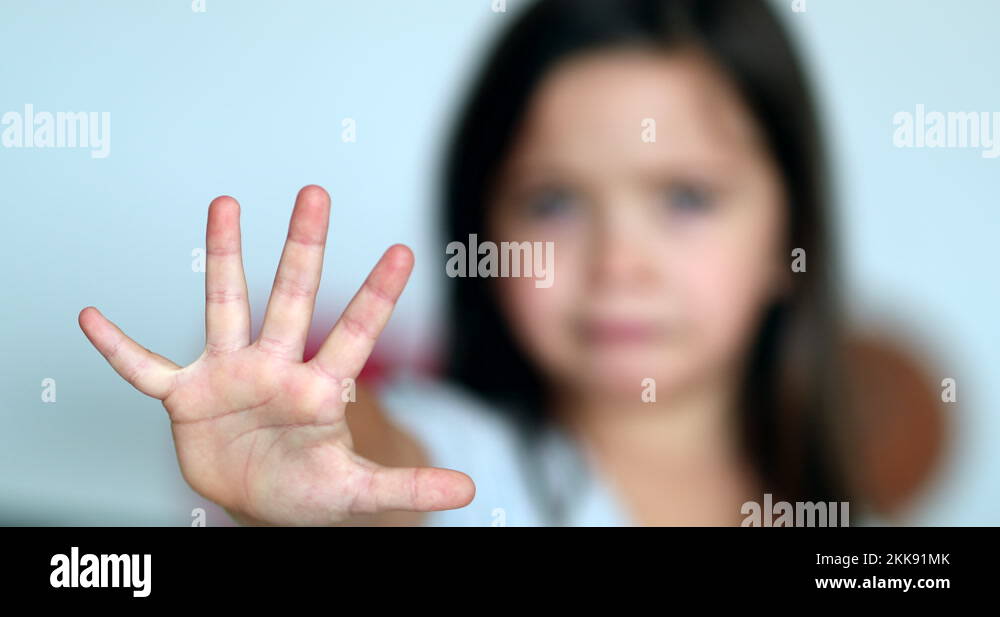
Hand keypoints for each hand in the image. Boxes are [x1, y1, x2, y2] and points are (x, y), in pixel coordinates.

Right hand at [79, 185, 474, 524]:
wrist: (259, 497)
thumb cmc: (309, 489)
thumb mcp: (357, 493)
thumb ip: (407, 489)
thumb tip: (469, 493)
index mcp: (320, 389)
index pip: (355, 335)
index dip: (377, 295)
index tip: (404, 250)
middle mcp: (277, 367)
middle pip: (292, 299)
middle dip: (303, 249)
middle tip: (315, 193)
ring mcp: (231, 376)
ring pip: (226, 306)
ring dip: (224, 258)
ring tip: (226, 204)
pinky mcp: (188, 397)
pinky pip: (147, 370)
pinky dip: (119, 350)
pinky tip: (93, 319)